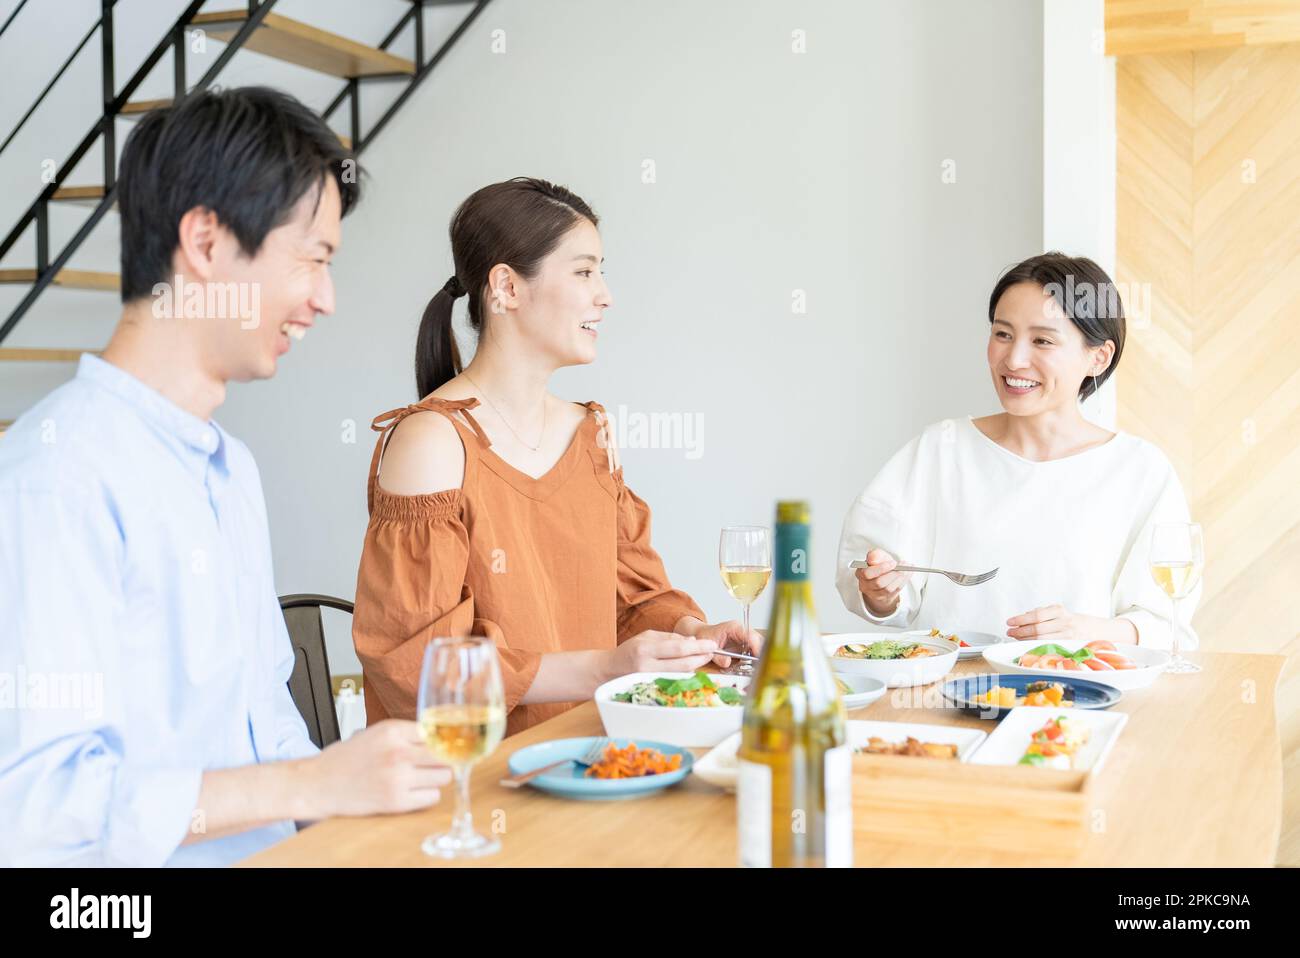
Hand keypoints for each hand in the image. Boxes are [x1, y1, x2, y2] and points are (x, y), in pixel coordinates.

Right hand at [310, 719, 450, 817]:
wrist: (319, 784)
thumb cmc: (347, 758)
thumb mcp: (376, 733)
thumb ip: (406, 733)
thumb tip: (439, 735)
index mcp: (393, 730)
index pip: (437, 732)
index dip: (438, 741)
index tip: (439, 746)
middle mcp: (398, 752)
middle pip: (445, 755)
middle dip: (441, 759)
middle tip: (431, 764)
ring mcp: (398, 778)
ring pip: (444, 776)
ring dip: (436, 778)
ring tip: (420, 778)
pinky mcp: (397, 802)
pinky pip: (432, 797)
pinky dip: (427, 795)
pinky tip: (413, 791)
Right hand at [610, 630, 723, 676]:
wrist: (609, 670)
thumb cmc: (628, 651)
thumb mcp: (647, 636)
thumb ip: (670, 638)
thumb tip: (693, 641)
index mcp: (646, 649)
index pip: (678, 649)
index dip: (698, 647)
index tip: (712, 644)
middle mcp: (647, 666)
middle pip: (683, 664)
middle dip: (701, 657)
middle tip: (712, 651)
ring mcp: (650, 680)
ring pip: (681, 674)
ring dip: (696, 665)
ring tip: (703, 656)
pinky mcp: (652, 689)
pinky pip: (674, 680)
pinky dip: (685, 673)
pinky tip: (690, 666)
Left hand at [686, 619, 763, 668]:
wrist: (703, 634)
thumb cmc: (706, 637)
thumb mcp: (709, 649)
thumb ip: (718, 656)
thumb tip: (727, 662)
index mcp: (734, 628)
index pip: (750, 635)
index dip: (756, 647)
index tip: (759, 658)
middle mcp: (743, 630)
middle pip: (758, 640)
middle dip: (761, 652)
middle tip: (760, 666)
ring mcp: (745, 635)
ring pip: (759, 644)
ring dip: (759, 655)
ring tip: (756, 667)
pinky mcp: (746, 642)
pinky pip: (755, 649)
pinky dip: (755, 657)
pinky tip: (753, 665)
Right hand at [854, 548, 909, 616]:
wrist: (883, 575)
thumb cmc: (879, 564)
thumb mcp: (877, 556)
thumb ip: (875, 555)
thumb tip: (872, 559)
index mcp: (860, 573)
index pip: (867, 574)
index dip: (881, 569)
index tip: (893, 563)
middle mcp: (865, 585)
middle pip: (878, 583)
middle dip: (893, 574)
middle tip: (903, 566)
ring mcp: (874, 594)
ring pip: (888, 589)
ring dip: (900, 578)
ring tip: (907, 569)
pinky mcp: (884, 598)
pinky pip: (895, 591)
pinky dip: (903, 581)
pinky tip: (908, 573)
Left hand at [1005, 605, 1134, 643]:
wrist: (1101, 631)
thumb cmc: (1077, 622)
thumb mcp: (1061, 613)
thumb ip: (1043, 615)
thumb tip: (1023, 618)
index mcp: (1061, 611)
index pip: (1037, 615)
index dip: (1021, 619)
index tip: (1010, 622)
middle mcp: (1066, 623)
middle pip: (1038, 628)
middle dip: (1020, 631)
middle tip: (1010, 632)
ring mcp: (1069, 636)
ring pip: (1042, 639)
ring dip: (1025, 639)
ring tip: (1016, 638)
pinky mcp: (1071, 647)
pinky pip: (1050, 647)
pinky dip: (1037, 646)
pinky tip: (1029, 646)